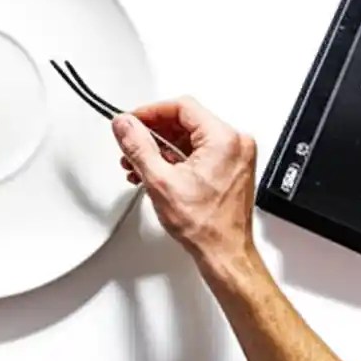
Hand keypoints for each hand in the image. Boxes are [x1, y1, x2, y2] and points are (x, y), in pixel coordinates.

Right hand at [112, 97, 258, 268]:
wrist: (224, 254)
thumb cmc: (206, 226)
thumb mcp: (160, 181)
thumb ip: (138, 147)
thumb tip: (125, 125)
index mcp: (223, 139)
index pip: (181, 107)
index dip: (151, 112)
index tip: (132, 121)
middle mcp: (235, 143)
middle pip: (185, 121)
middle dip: (153, 134)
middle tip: (132, 143)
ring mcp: (235, 156)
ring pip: (190, 138)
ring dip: (162, 148)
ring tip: (139, 163)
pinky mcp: (231, 169)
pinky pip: (199, 152)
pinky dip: (176, 159)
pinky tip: (157, 172)